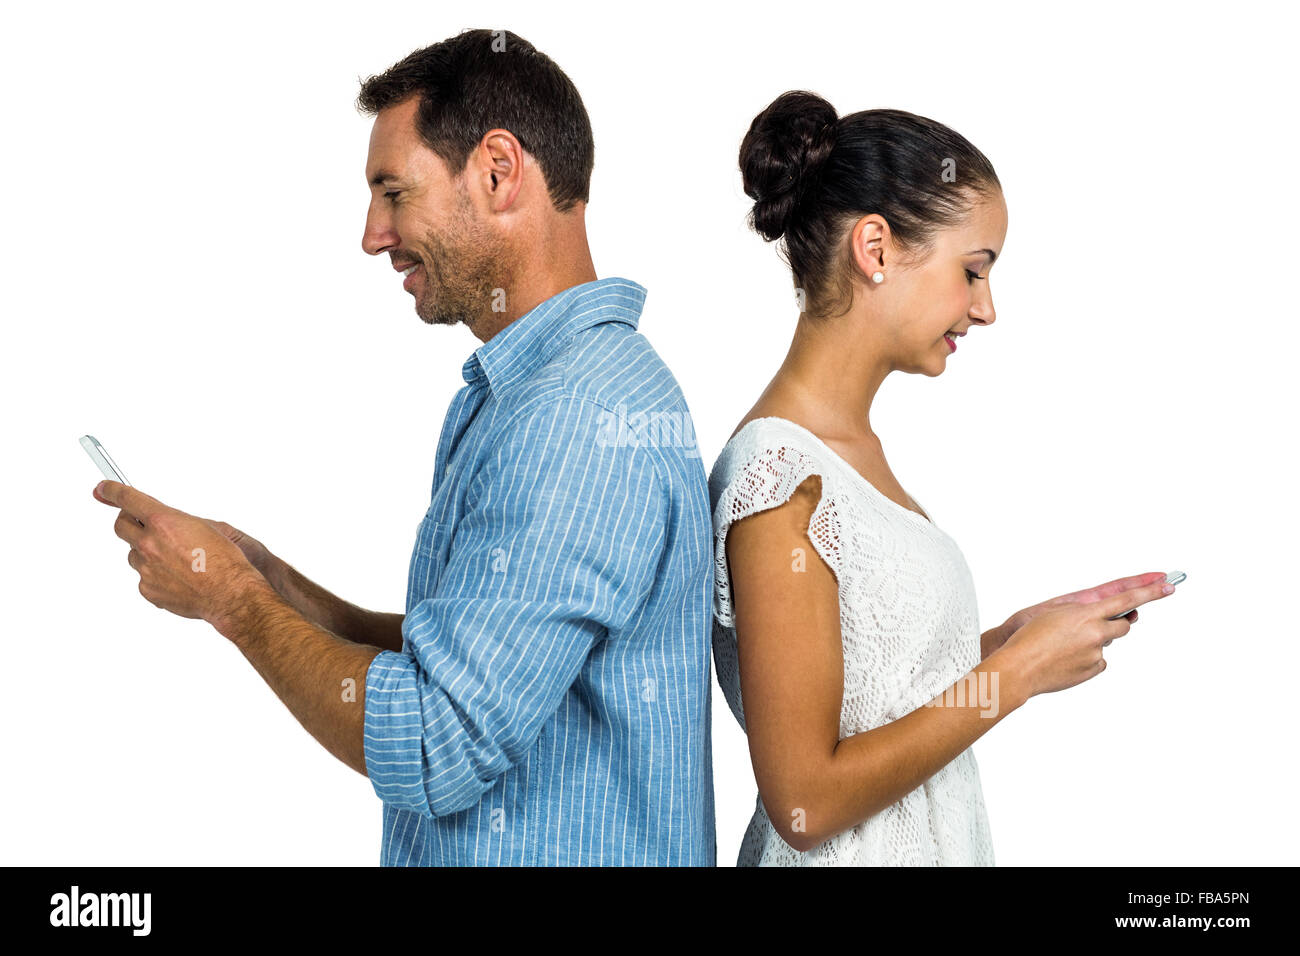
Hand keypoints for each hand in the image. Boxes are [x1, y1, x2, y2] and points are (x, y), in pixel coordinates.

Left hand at [92, 480, 261, 624]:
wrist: (229, 593)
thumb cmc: (225, 562)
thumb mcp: (208, 526)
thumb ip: (178, 521)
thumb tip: (166, 523)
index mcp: (164, 521)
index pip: (128, 498)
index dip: (111, 490)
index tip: (103, 489)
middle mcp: (149, 543)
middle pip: (121, 526)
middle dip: (129, 522)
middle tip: (141, 524)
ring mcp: (146, 568)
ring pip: (134, 554)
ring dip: (147, 553)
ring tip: (175, 560)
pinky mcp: (147, 589)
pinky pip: (144, 578)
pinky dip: (156, 576)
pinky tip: (178, 578)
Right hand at [984, 571, 1168, 656]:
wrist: (1019, 667)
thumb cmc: (1029, 637)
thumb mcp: (1055, 613)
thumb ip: (1082, 611)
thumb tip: (1103, 618)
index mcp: (1087, 613)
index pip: (1126, 598)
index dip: (1149, 591)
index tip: (1168, 585)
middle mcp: (1096, 632)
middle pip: (1123, 626)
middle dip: (1115, 624)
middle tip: (1095, 626)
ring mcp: (1096, 653)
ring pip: (1106, 643)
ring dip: (1093, 642)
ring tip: (1065, 645)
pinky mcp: (1092, 670)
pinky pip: (1097, 661)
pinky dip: (1086, 659)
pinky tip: (1066, 659)